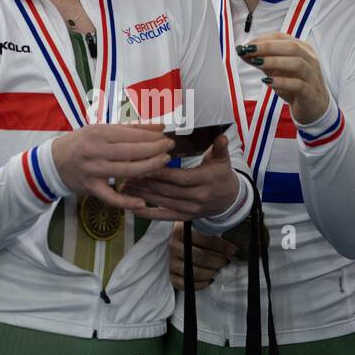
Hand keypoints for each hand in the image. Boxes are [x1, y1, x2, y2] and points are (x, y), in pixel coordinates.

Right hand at [51, 123, 174, 210]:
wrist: (53, 162)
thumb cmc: (81, 142)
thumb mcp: (100, 129)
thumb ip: (131, 129)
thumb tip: (159, 127)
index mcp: (98, 133)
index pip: (131, 135)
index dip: (152, 137)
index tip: (165, 137)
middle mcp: (96, 151)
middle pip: (133, 152)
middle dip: (155, 149)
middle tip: (170, 148)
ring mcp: (93, 171)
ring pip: (128, 171)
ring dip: (149, 167)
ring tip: (164, 162)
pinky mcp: (91, 188)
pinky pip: (112, 197)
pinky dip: (127, 201)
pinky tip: (143, 202)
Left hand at [123, 134, 239, 221]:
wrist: (229, 199)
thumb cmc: (221, 175)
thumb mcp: (223, 160)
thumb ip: (220, 148)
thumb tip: (222, 137)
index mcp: (205, 180)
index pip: (181, 178)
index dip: (163, 174)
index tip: (145, 166)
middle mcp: (198, 197)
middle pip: (168, 191)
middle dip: (147, 183)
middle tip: (127, 174)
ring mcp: (191, 209)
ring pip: (163, 202)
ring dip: (142, 195)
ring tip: (124, 187)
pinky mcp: (185, 217)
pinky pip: (164, 216)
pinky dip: (148, 214)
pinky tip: (133, 208)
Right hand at [168, 221, 237, 289]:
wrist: (178, 242)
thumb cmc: (193, 235)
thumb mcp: (201, 229)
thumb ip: (216, 237)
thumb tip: (233, 250)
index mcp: (181, 230)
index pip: (206, 240)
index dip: (222, 247)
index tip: (233, 251)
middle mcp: (173, 245)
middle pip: (200, 257)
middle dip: (217, 261)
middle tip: (224, 262)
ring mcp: (171, 261)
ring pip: (194, 272)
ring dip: (210, 273)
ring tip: (217, 270)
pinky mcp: (171, 275)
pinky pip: (186, 284)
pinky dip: (200, 285)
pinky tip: (209, 280)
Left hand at [237, 32, 329, 125]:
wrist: (312, 107)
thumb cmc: (294, 84)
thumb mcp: (276, 70)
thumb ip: (262, 60)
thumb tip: (242, 51)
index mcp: (302, 48)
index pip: (281, 38)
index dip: (262, 40)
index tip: (245, 45)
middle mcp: (310, 59)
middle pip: (291, 47)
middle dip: (268, 47)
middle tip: (248, 50)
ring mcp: (312, 75)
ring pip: (297, 63)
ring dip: (275, 61)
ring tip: (257, 63)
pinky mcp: (310, 92)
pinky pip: (298, 84)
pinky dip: (282, 82)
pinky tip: (268, 82)